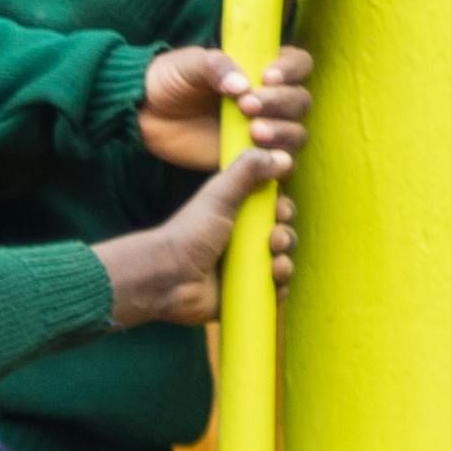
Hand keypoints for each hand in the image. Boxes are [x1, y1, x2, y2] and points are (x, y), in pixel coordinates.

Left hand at [99, 148, 295, 330]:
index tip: (279, 211)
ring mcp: (244, 267)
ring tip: (275, 266)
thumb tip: (284, 157)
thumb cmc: (188, 234)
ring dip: (285, 263)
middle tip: (274, 241)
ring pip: (281, 263)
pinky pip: (273, 292)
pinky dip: (279, 288)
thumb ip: (248, 170)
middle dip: (285, 237)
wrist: (165, 278)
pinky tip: (273, 284)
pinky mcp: (243, 293)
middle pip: (282, 235)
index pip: (275, 208)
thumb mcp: (219, 196)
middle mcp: (243, 239)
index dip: (283, 210)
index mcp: (238, 214)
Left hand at [135, 39, 310, 174]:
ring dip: (282, 132)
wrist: (146, 114)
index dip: (291, 70)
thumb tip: (242, 85)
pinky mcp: (251, 159)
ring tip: (253, 131)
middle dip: (280, 103)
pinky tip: (260, 158)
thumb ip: (215, 66)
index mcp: (262, 68)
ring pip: (295, 134)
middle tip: (247, 106)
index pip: (299, 64)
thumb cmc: (169, 79)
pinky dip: (276, 163)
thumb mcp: (189, 64)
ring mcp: (264, 130)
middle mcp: (270, 99)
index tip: (266, 78)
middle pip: (300, 101)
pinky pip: (277, 165)